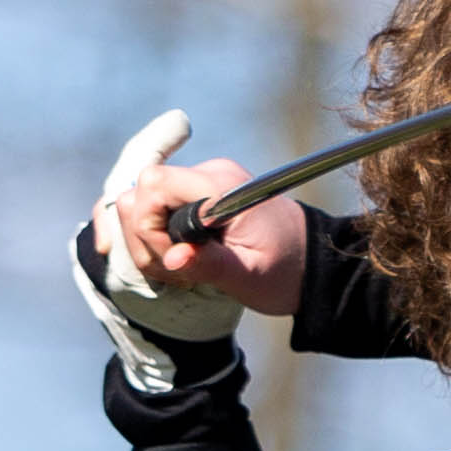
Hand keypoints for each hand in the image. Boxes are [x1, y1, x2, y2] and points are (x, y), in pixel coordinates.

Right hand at [89, 110, 309, 318]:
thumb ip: (210, 264)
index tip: (176, 258)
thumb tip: (174, 259)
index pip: (153, 184)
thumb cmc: (285, 270)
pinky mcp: (196, 197)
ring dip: (148, 242)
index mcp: (221, 186)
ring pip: (140, 202)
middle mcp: (207, 175)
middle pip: (140, 193)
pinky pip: (153, 208)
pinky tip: (173, 258)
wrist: (310, 262)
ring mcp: (200, 183)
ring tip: (181, 269)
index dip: (149, 225)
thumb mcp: (250, 276)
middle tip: (178, 270)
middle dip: (146, 239)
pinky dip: (151, 235)